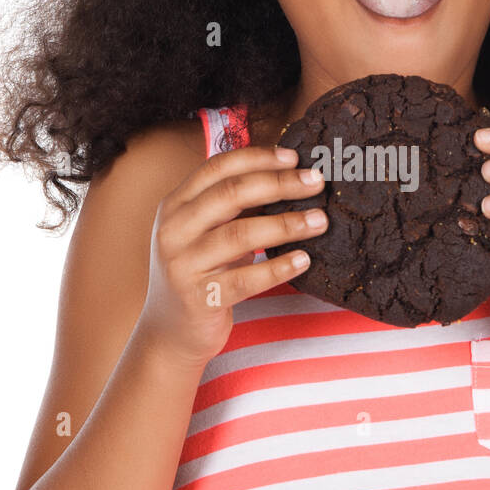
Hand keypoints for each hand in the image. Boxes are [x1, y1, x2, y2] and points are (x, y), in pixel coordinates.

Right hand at [138, 143, 329, 366]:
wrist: (170, 332)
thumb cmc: (199, 273)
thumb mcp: (204, 233)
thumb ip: (231, 206)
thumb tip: (287, 175)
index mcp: (174, 205)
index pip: (217, 168)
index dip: (258, 158)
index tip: (294, 157)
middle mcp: (173, 231)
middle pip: (231, 194)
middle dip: (279, 184)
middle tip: (316, 182)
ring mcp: (182, 265)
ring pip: (240, 234)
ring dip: (286, 224)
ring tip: (319, 221)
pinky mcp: (199, 299)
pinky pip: (245, 280)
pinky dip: (277, 268)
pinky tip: (303, 259)